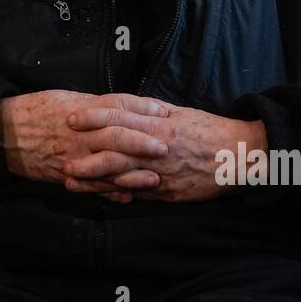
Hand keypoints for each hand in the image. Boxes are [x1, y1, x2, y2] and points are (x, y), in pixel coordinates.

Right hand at [0, 90, 171, 198]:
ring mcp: (72, 156)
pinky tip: (129, 197)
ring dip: (132, 174)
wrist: (2, 132)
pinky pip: (91, 186)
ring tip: (155, 179)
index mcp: (81, 109)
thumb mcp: (65, 98)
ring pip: (106, 166)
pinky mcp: (64, 174)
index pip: (116, 105)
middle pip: (116, 135)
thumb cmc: (35, 111)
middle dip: (142, 142)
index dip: (141, 107)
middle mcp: (78, 133)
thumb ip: (94, 104)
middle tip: (165, 146)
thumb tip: (122, 106)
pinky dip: (111, 192)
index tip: (162, 111)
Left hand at [63, 104, 267, 202]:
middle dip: (85, 152)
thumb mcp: (180, 114)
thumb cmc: (209, 130)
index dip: (92, 117)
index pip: (118, 117)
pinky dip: (116, 195)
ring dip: (92, 179)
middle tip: (61, 153)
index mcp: (159, 125)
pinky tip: (99, 196)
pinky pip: (137, 194)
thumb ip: (152, 112)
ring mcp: (160, 173)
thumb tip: (127, 105)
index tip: (72, 117)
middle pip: (113, 149)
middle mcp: (156, 149)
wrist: (239, 155)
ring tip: (70, 180)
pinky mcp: (167, 192)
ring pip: (120, 175)